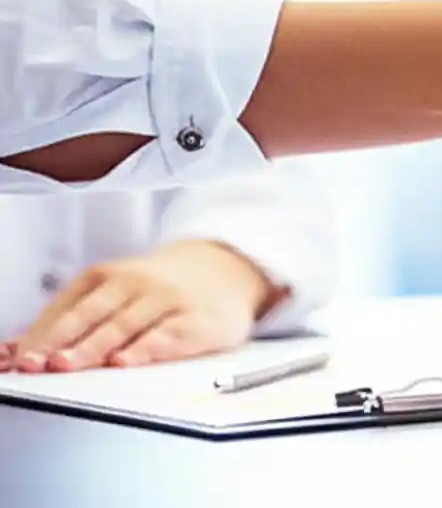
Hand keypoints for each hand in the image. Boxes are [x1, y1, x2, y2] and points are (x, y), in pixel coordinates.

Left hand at [4, 241, 273, 371]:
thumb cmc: (161, 289)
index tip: (18, 360)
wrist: (226, 270)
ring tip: (68, 365)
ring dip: (93, 347)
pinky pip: (168, 335)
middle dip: (62, 341)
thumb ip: (71, 319)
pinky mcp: (198, 320)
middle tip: (38, 364)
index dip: (41, 335)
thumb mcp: (116, 291)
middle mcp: (137, 283)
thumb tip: (15, 351)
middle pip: (93, 315)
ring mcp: (168, 300)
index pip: (67, 307)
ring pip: (125, 325)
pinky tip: (126, 361)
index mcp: (108, 276)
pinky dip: (144, 349)